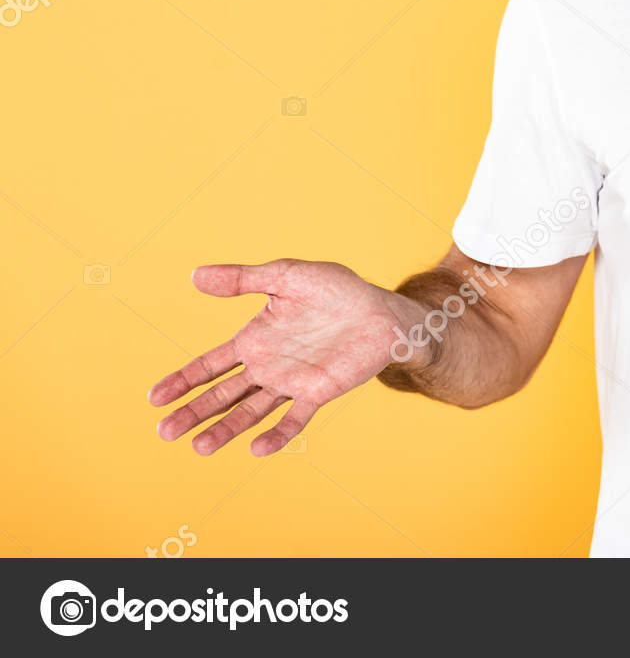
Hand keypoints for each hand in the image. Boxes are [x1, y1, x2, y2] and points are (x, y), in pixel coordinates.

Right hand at [148, 259, 428, 454]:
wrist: (383, 311)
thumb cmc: (337, 291)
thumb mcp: (287, 276)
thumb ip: (244, 279)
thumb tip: (195, 275)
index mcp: (255, 339)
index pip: (210, 365)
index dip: (183, 380)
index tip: (154, 398)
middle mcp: (268, 366)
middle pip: (222, 395)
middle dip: (193, 412)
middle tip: (164, 432)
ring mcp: (291, 382)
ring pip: (250, 411)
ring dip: (226, 429)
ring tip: (200, 447)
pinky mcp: (318, 392)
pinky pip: (294, 418)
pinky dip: (277, 434)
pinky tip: (257, 448)